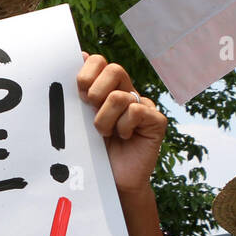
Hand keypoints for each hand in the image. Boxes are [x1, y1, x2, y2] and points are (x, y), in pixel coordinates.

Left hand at [77, 53, 166, 193]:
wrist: (112, 179)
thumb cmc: (93, 149)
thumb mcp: (80, 118)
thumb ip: (81, 91)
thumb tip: (80, 55)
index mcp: (106, 88)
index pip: (98, 61)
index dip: (86, 74)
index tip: (79, 95)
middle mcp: (126, 92)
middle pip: (113, 69)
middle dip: (94, 91)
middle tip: (90, 110)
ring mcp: (143, 105)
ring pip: (119, 96)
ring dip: (104, 119)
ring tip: (105, 133)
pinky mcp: (156, 120)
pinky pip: (135, 111)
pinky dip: (123, 127)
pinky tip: (123, 138)